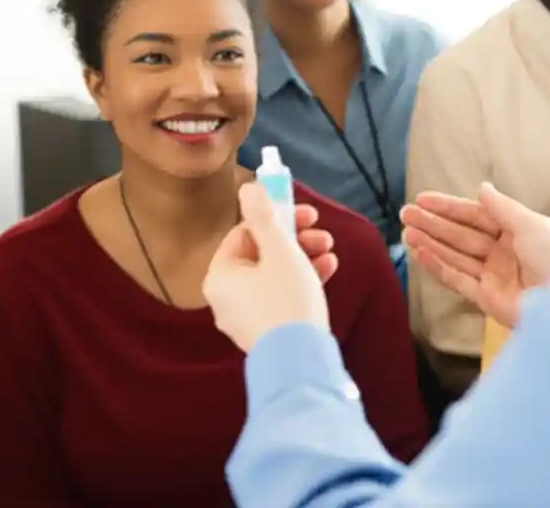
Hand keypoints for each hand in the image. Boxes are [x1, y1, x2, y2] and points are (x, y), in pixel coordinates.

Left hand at [203, 183, 331, 352]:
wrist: (301, 362)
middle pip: (260, 254)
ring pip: (273, 275)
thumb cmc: (287, 302)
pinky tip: (327, 270)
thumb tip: (248, 187)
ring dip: (302, 257)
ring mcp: (245, 318)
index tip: (303, 212)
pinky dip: (300, 281)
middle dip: (294, 238)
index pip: (243, 233)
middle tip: (320, 231)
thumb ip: (264, 216)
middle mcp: (225, 298)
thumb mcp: (280, 251)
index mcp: (220, 276)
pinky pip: (280, 297)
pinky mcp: (266, 331)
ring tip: (329, 251)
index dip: (274, 218)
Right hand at [401, 182, 549, 327]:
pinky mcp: (487, 299)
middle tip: (406, 213)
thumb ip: (502, 207)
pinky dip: (438, 267)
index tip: (423, 199)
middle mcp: (504, 253)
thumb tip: (482, 188)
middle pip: (461, 235)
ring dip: (431, 243)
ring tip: (407, 231)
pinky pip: (457, 280)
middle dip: (434, 224)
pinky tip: (420, 253)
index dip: (449, 207)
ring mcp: (494, 277)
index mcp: (517, 232)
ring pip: (455, 256)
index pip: (476, 215)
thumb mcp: (531, 223)